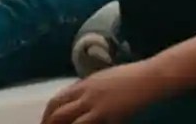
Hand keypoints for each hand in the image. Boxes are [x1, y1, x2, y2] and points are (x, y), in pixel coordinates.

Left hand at [40, 61, 167, 123]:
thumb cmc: (132, 77)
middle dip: (47, 122)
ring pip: (66, 118)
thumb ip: (91, 88)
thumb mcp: (105, 79)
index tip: (46, 122)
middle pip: (57, 109)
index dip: (49, 112)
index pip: (58, 99)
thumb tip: (82, 97)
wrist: (149, 77)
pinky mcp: (105, 114)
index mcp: (84, 83)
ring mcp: (94, 104)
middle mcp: (85, 93)